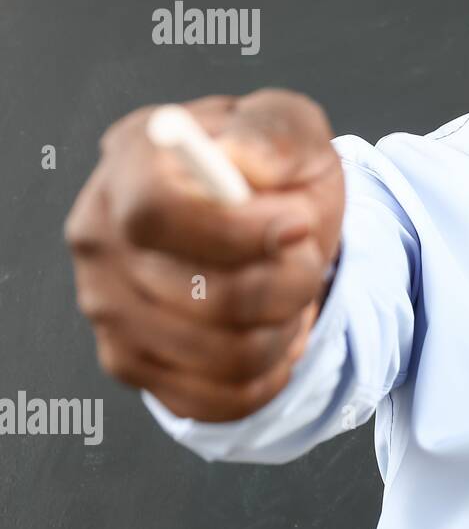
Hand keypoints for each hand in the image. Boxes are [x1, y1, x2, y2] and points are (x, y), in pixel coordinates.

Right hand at [65, 89, 344, 421]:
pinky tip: (275, 331)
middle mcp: (101, 235)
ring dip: (284, 328)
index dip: (234, 230)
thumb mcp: (294, 131)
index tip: (297, 225)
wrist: (272, 226)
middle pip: (198, 296)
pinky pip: (219, 397)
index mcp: (132, 161)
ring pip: (222, 355)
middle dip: (285, 283)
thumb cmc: (276, 174)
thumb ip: (274, 134)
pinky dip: (270, 372)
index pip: (154, 211)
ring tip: (292, 292)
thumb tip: (245, 161)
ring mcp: (107, 306)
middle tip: (308, 259)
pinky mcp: (130, 362)